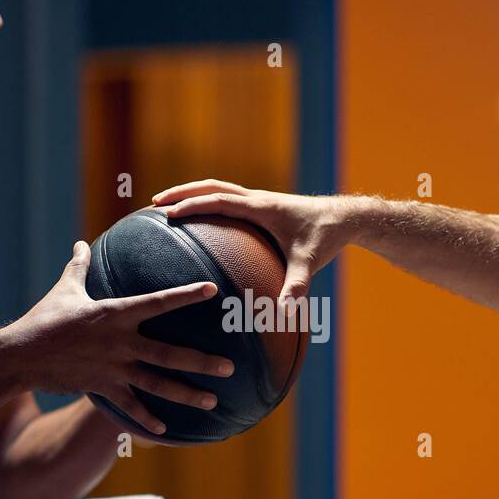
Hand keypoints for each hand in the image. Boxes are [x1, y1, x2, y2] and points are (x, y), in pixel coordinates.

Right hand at [8, 240, 233, 434]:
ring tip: (213, 401)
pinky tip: (165, 430)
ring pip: (158, 384)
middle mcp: (121, 342)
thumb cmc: (44, 318)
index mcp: (115, 313)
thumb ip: (79, 266)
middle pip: (169, 354)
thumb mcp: (64, 289)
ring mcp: (114, 367)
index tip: (213, 290)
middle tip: (230, 367)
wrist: (20, 355)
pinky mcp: (103, 387)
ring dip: (187, 394)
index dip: (187, 296)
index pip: (159, 302)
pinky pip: (130, 405)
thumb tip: (81, 243)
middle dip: (202, 362)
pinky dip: (147, 418)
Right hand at [152, 179, 357, 306]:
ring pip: (217, 189)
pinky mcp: (261, 205)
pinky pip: (226, 198)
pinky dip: (206, 201)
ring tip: (167, 206)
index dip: (193, 205)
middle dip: (181, 192)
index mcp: (261, 207)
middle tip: (155, 204)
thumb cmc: (325, 238)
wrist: (344, 217)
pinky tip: (198, 218)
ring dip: (191, 193)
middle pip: (211, 187)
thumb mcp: (310, 263)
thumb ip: (296, 286)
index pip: (219, 200)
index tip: (168, 215)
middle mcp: (256, 198)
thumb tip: (284, 311)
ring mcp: (258, 199)